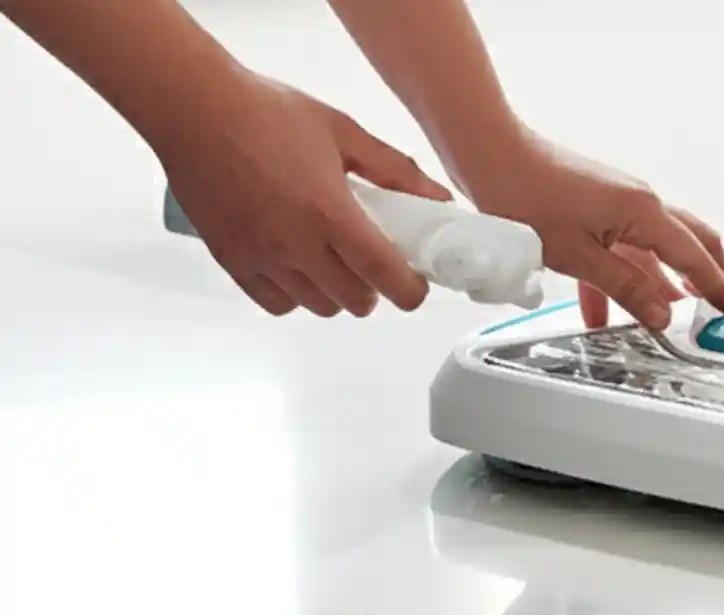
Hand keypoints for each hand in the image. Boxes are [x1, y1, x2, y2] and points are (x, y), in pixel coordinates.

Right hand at [159, 73, 451, 316]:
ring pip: (317, 306)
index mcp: (329, 211)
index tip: (417, 286)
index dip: (410, 291)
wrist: (194, 109)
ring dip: (337, 293)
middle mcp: (295, 243)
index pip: (383, 273)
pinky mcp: (231, 262)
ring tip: (335, 263)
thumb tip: (439, 197)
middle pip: (354, 300)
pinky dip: (297, 296)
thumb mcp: (344, 132)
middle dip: (375, 289)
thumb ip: (395, 170)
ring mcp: (261, 257)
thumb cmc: (268, 113)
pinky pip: (276, 304)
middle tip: (375, 265)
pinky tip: (300, 269)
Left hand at [462, 132, 723, 328]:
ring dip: (657, 286)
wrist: (490, 156)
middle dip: (707, 277)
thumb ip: (625, 287)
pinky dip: (616, 281)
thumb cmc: (527, 195)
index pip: (695, 256)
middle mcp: (639, 203)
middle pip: (689, 243)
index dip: (716, 286)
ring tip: (664, 320)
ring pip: (651, 251)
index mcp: (644, 211)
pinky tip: (600, 314)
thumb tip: (661, 315)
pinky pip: (617, 250)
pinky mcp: (595, 209)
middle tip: (721, 306)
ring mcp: (617, 205)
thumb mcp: (578, 256)